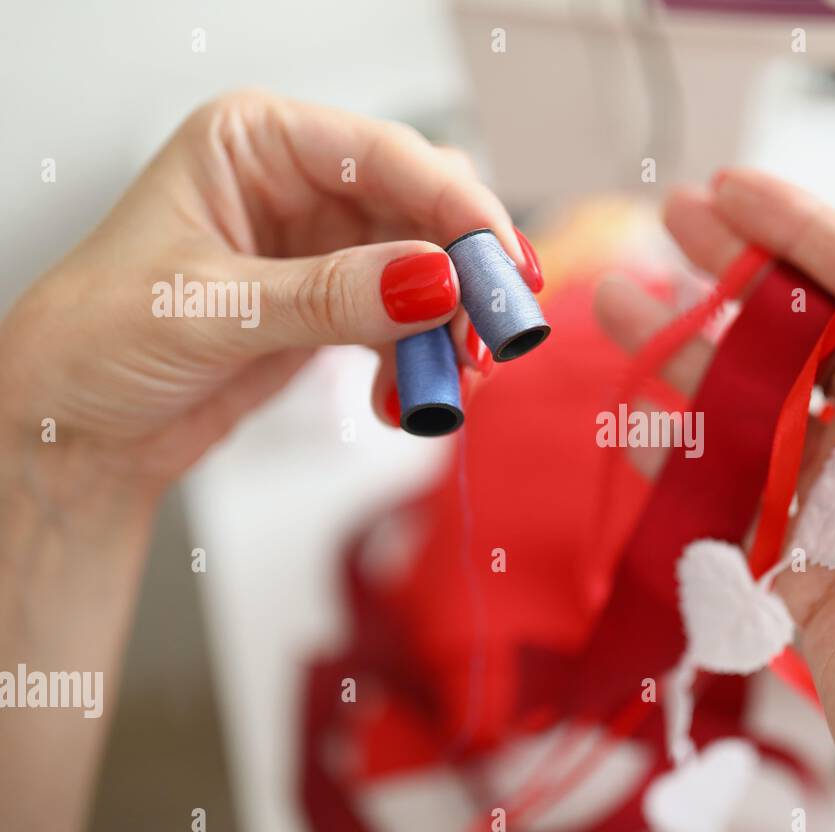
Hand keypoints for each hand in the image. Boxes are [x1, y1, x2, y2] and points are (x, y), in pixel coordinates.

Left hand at [0, 89, 539, 498]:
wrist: (76, 429)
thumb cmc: (96, 341)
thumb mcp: (211, 309)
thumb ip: (330, 295)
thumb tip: (436, 280)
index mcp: (254, 142)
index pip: (384, 154)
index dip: (455, 205)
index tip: (501, 263)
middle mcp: (296, 184)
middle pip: (422, 211)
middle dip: (463, 276)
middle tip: (491, 336)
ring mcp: (321, 247)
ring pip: (427, 272)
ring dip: (450, 329)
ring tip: (451, 382)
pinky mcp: (334, 305)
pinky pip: (408, 323)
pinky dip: (420, 361)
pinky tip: (403, 398)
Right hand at [596, 169, 834, 831]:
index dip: (807, 232)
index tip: (734, 191)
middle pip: (811, 339)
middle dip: (741, 278)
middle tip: (671, 227)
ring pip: (758, 411)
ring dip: (693, 356)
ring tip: (622, 301)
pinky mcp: (804, 574)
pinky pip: (732, 495)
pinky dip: (683, 453)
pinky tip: (638, 413)